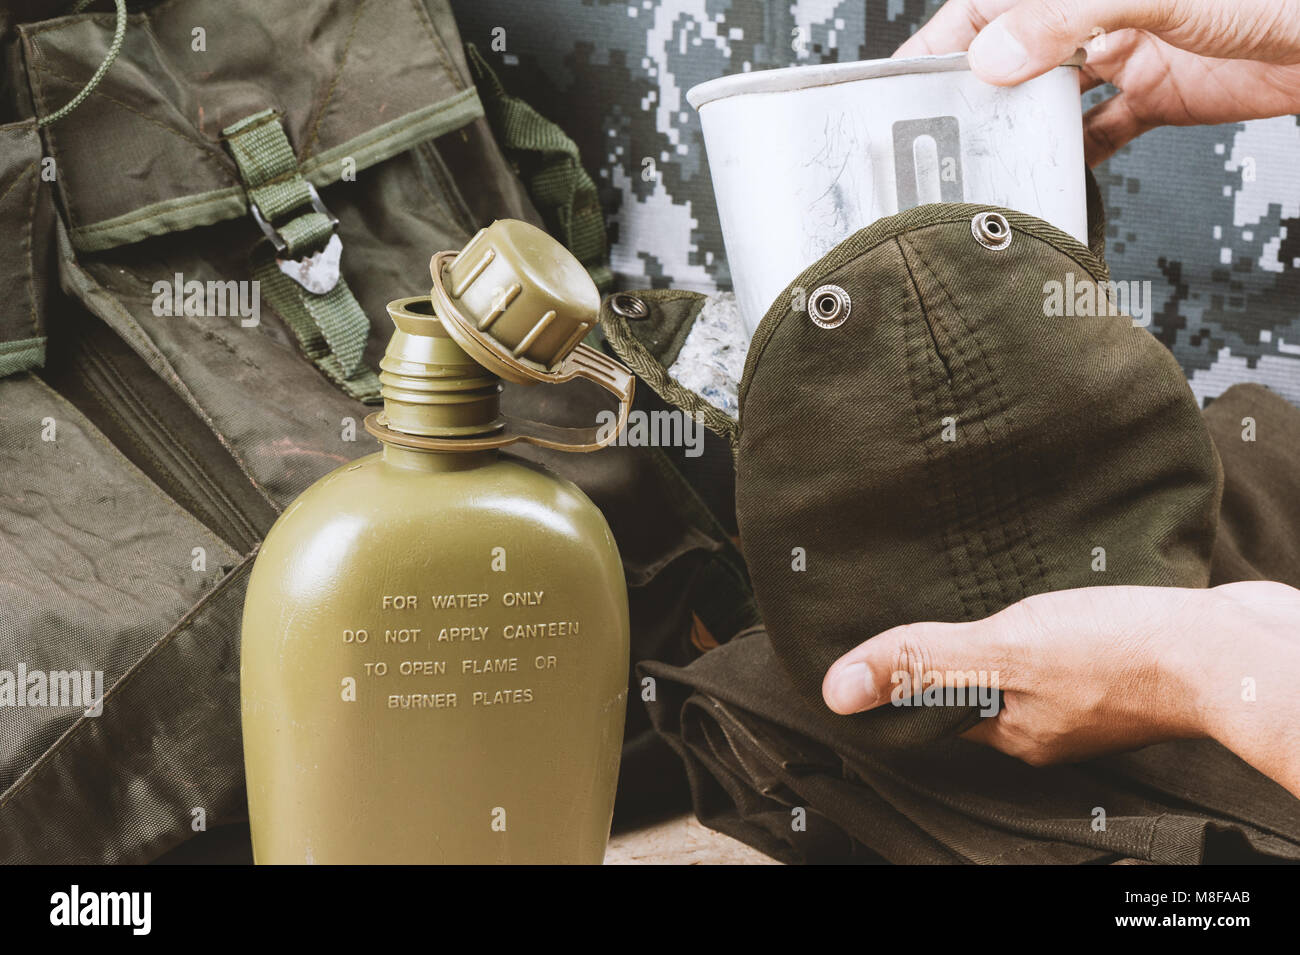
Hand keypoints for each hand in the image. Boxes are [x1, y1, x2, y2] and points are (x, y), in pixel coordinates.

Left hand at [822, 581, 1299, 796]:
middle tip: (907, 603)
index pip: (933, 710)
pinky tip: (1040, 588)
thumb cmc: (1122, 654)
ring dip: (996, 633)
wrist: (1236, 649)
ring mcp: (1090, 697)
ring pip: (1022, 668)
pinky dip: (1045, 622)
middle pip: (976, 689)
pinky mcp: (1125, 662)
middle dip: (943, 652)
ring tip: (965, 587)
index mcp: (1010, 732)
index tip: (867, 645)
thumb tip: (837, 692)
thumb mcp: (1002, 652)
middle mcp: (1046, 725)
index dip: (898, 680)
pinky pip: (1067, 646)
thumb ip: (922, 665)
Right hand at [895, 0, 1299, 164]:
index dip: (940, 45)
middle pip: (1013, 55)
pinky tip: (1057, 176)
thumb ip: (1066, 16)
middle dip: (976, 94)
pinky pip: (1100, 131)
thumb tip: (991, 56)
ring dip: (1024, 131)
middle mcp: (1097, 13)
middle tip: (944, 138)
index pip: (987, 8)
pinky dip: (1077, 157)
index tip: (902, 86)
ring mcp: (1128, 53)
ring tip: (992, 163)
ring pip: (1051, 98)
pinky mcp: (1159, 94)